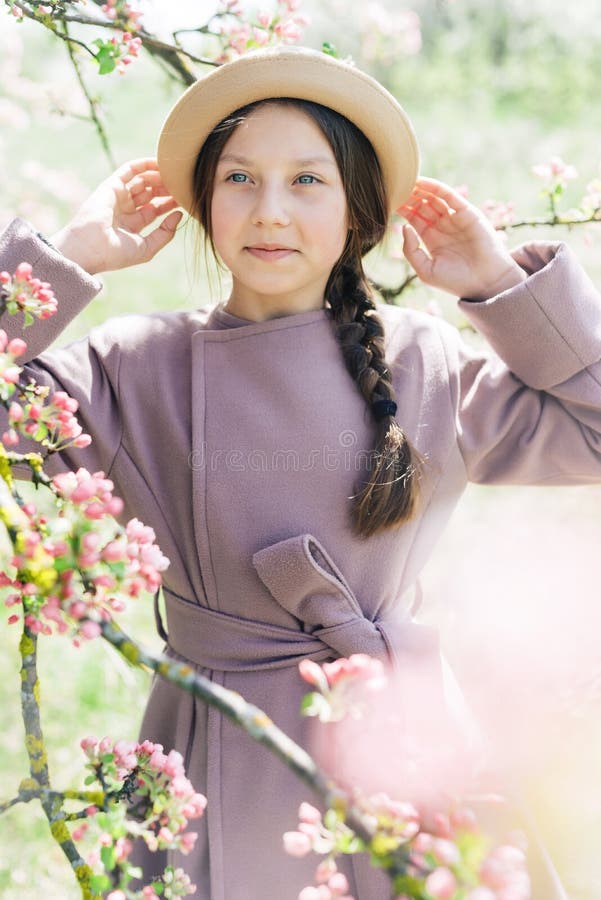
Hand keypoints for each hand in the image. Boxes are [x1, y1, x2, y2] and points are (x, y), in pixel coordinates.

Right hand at [50, 158, 182, 274]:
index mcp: (132, 225)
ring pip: (142, 181)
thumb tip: (179, 215)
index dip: (169, 204)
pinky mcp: (111, 185)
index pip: (155, 209)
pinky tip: (160, 163)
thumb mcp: (147, 248)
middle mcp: (125, 209)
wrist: (91, 248)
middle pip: (150, 194)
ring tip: (173, 176)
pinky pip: (129, 170)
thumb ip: (165, 234)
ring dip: (158, 177)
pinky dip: (144, 164)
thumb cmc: (117, 253)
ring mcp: (118, 196)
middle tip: (180, 186)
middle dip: (165, 189)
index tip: (184, 199)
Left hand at [399, 177, 526, 299]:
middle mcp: (443, 226)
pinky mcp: (467, 213)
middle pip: (423, 205)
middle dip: (409, 196)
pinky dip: (436, 188)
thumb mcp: (425, 270)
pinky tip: (422, 182)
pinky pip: (450, 196)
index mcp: (432, 238)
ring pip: (434, 198)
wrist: (484, 283)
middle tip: (394, 187)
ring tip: (404, 181)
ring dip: (420, 189)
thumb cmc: (455, 281)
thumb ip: (410, 251)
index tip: (389, 201)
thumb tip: (404, 227)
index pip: (414, 218)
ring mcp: (455, 218)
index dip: (403, 209)